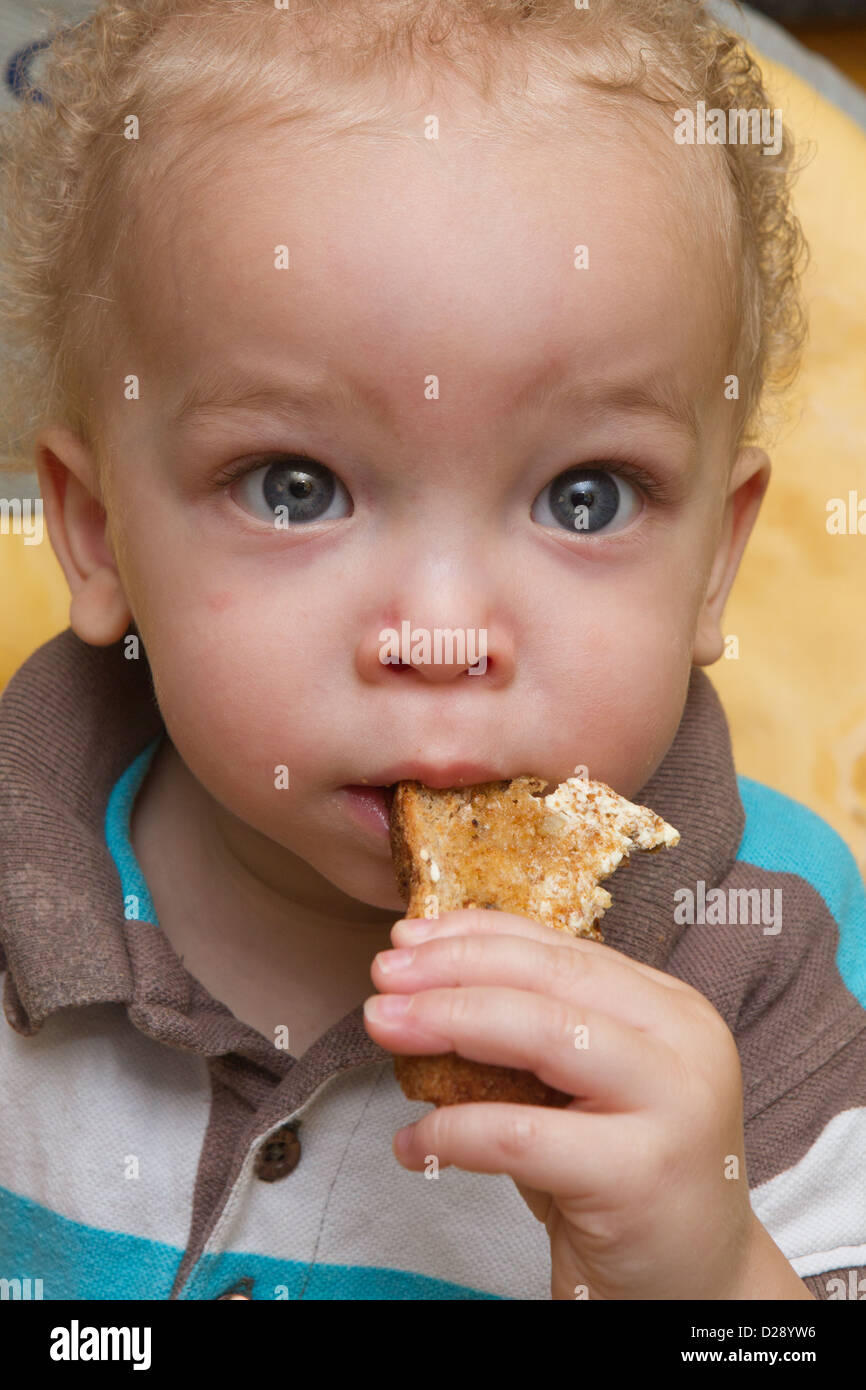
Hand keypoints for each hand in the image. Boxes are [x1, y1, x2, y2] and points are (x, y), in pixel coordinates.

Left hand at [364, 908, 762, 1299]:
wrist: (694, 1285)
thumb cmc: (622, 1178)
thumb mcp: (584, 1087)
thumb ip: (532, 1029)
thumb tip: (423, 978)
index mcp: (669, 1007)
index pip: (561, 947)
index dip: (476, 934)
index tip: (409, 937)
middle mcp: (683, 1041)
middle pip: (551, 976)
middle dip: (453, 968)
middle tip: (384, 976)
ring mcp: (674, 1104)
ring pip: (545, 1033)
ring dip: (449, 1021)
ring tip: (385, 1026)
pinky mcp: (643, 1173)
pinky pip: (522, 1135)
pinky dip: (453, 1131)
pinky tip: (413, 1143)